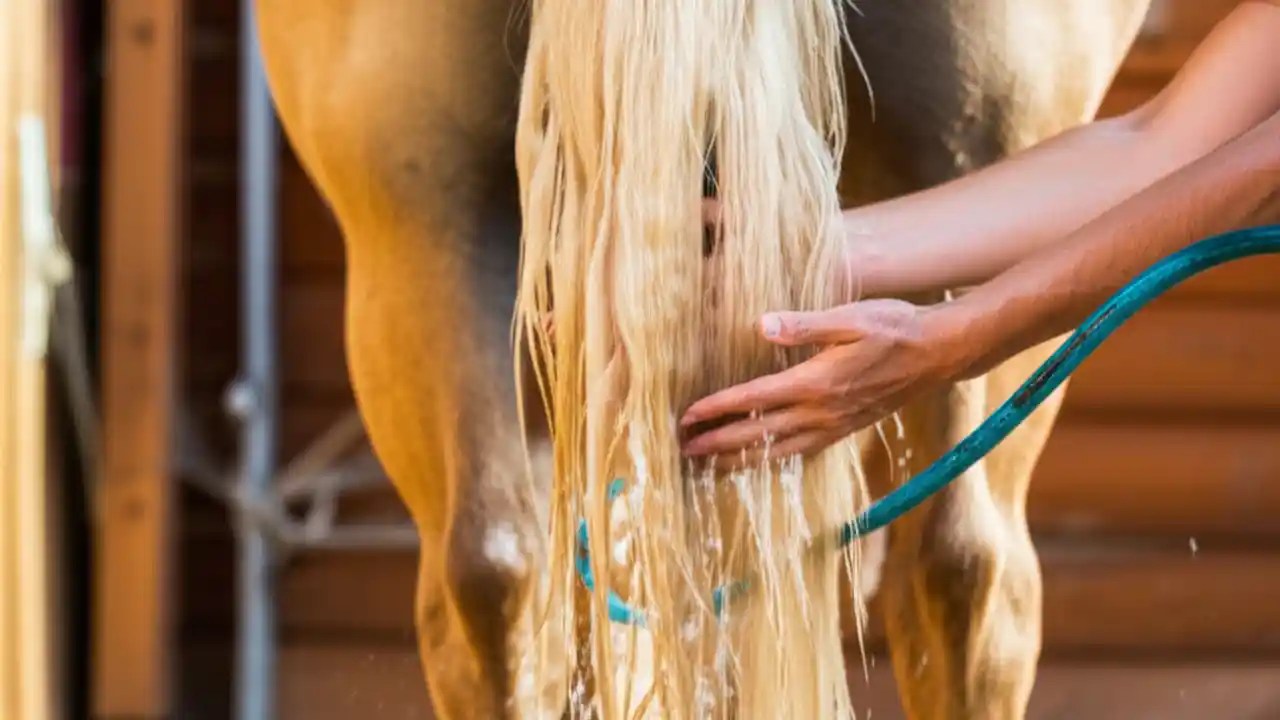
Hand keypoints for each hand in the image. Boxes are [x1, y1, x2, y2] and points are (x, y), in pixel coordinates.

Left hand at [678, 299, 964, 466]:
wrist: (938, 353)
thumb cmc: (895, 327)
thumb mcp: (850, 317)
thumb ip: (804, 324)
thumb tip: (761, 325)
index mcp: (816, 382)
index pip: (754, 399)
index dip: (717, 408)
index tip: (688, 416)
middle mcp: (821, 411)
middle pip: (758, 434)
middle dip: (717, 444)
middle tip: (681, 451)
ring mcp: (833, 425)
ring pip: (776, 452)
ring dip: (738, 460)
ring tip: (706, 467)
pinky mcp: (844, 429)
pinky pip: (799, 453)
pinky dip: (771, 461)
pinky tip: (756, 463)